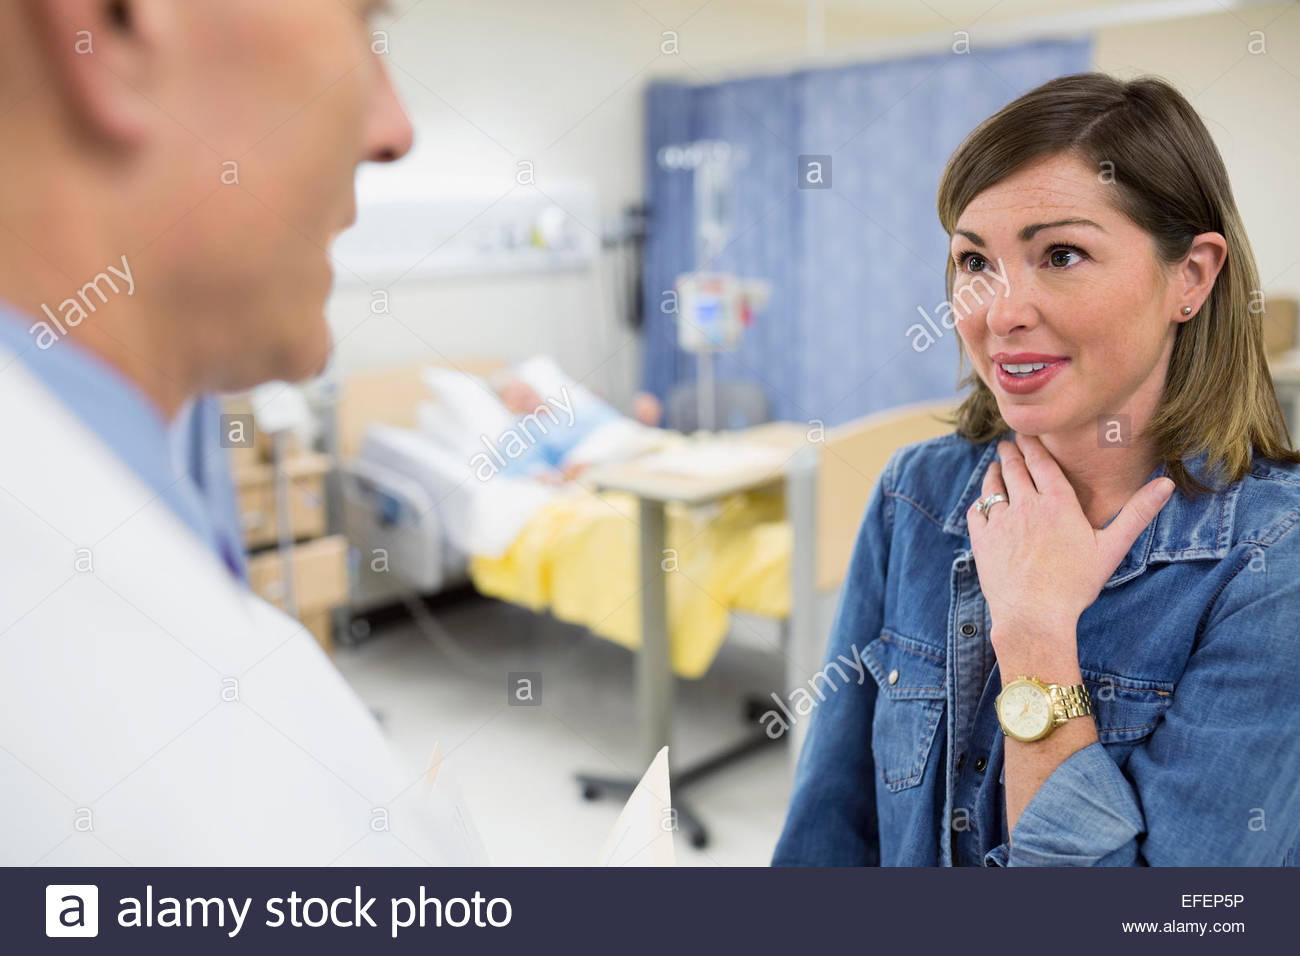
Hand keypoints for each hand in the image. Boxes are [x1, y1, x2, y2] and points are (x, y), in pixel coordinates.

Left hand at [967, 434, 1174, 658]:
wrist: (1035, 616)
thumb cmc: (1076, 584)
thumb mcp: (1112, 547)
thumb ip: (1138, 513)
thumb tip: (1166, 484)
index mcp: (1058, 503)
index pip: (1041, 463)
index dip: (1032, 446)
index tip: (1026, 434)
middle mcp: (1026, 506)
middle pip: (1014, 469)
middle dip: (1011, 452)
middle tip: (1008, 443)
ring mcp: (1001, 522)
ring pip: (993, 486)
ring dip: (994, 472)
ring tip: (995, 466)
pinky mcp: (982, 540)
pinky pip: (977, 511)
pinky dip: (980, 501)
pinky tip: (983, 501)